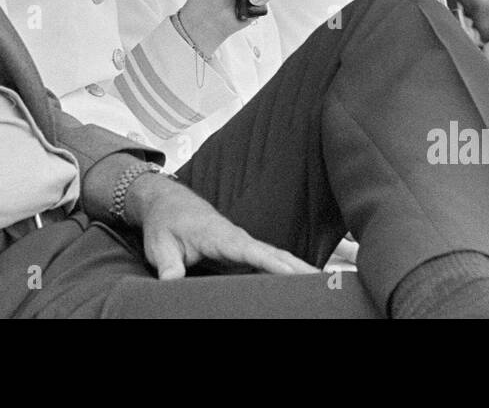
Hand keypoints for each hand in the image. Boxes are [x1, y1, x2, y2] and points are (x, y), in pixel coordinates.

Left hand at [126, 173, 315, 279]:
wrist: (167, 202)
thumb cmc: (165, 222)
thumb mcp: (159, 245)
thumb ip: (168, 266)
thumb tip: (173, 284)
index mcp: (221, 236)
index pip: (253, 252)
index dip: (275, 264)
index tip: (298, 274)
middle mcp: (238, 240)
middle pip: (276, 256)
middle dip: (301, 269)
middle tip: (329, 283)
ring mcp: (242, 247)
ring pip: (277, 260)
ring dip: (300, 271)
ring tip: (326, 286)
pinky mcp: (241, 254)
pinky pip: (268, 264)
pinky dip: (287, 272)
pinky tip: (301, 284)